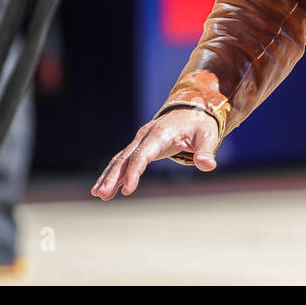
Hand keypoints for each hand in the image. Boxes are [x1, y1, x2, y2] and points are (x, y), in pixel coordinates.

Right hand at [91, 108, 219, 199]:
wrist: (192, 109)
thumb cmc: (200, 124)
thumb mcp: (208, 135)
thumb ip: (205, 151)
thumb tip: (207, 166)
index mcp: (161, 133)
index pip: (143, 154)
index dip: (134, 172)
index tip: (127, 189)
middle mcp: (146, 135)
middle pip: (126, 157)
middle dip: (113, 176)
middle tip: (102, 194)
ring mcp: (141, 139)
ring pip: (121, 158)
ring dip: (109, 176)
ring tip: (98, 194)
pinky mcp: (140, 144)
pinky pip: (124, 159)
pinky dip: (114, 172)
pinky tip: (106, 188)